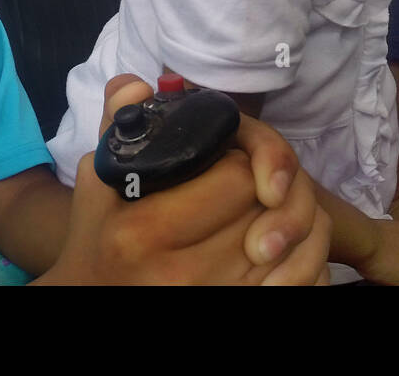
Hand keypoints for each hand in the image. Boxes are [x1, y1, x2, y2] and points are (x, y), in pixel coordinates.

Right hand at [44, 75, 329, 283]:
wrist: (94, 299)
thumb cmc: (100, 237)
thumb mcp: (99, 179)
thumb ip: (117, 125)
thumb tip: (137, 85)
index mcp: (145, 229)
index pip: (235, 176)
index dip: (246, 158)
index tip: (233, 159)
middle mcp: (180, 274)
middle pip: (267, 208)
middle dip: (269, 189)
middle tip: (256, 185)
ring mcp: (213, 299)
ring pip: (292, 246)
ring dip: (292, 224)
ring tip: (270, 213)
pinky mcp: (237, 312)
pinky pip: (301, 282)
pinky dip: (305, 261)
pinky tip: (286, 251)